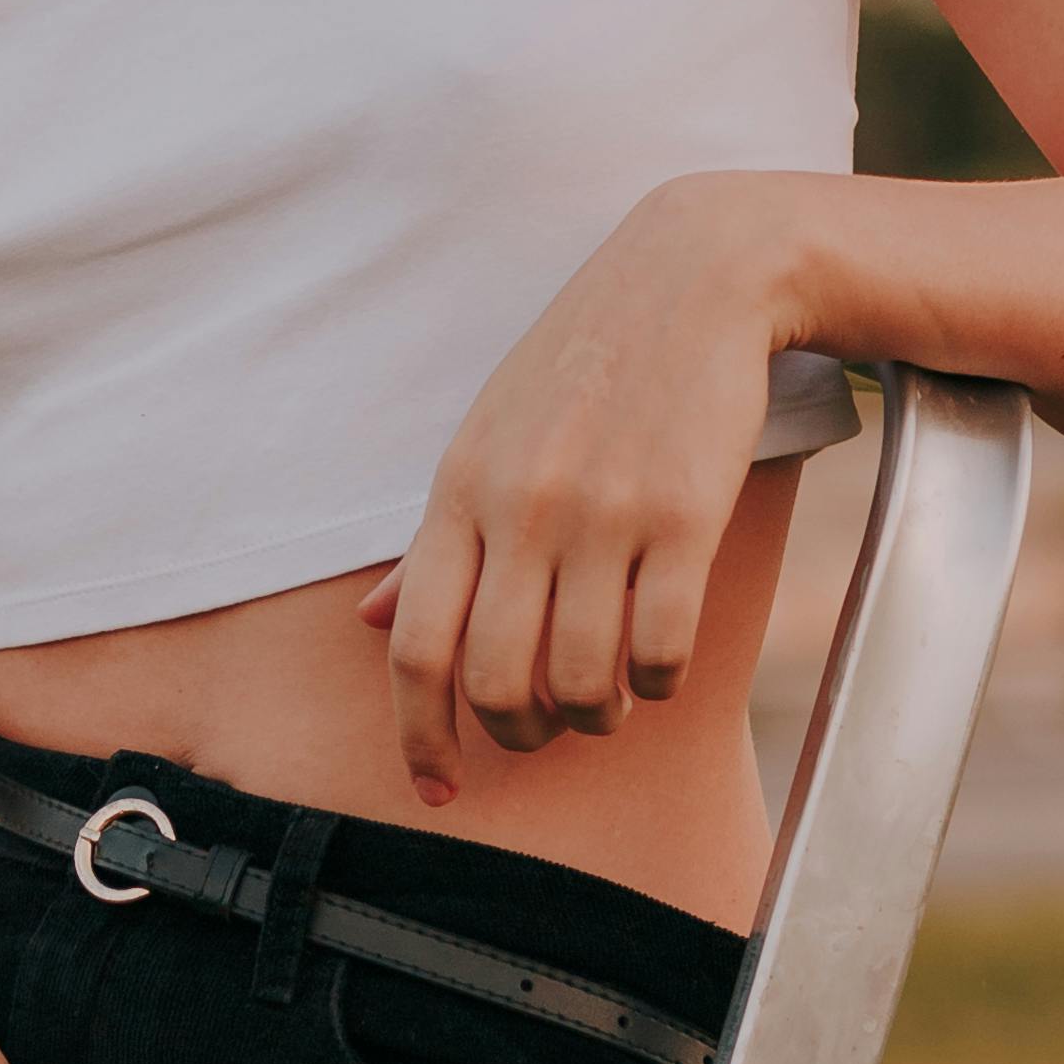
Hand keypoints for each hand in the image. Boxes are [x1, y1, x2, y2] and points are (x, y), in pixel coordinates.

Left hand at [364, 174, 821, 801]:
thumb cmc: (583, 364)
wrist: (694, 276)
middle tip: (544, 729)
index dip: (419, 735)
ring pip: (582, 680)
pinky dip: (658, 685)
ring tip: (607, 698)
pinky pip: (662, 649)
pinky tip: (659, 667)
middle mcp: (520, 508)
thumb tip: (369, 622)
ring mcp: (603, 514)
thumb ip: (432, 539)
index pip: (415, 645)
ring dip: (595, 715)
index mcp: (458, 490)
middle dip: (518, 736)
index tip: (435, 787)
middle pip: (497, 682)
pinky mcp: (684, 517)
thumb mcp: (485, 436)